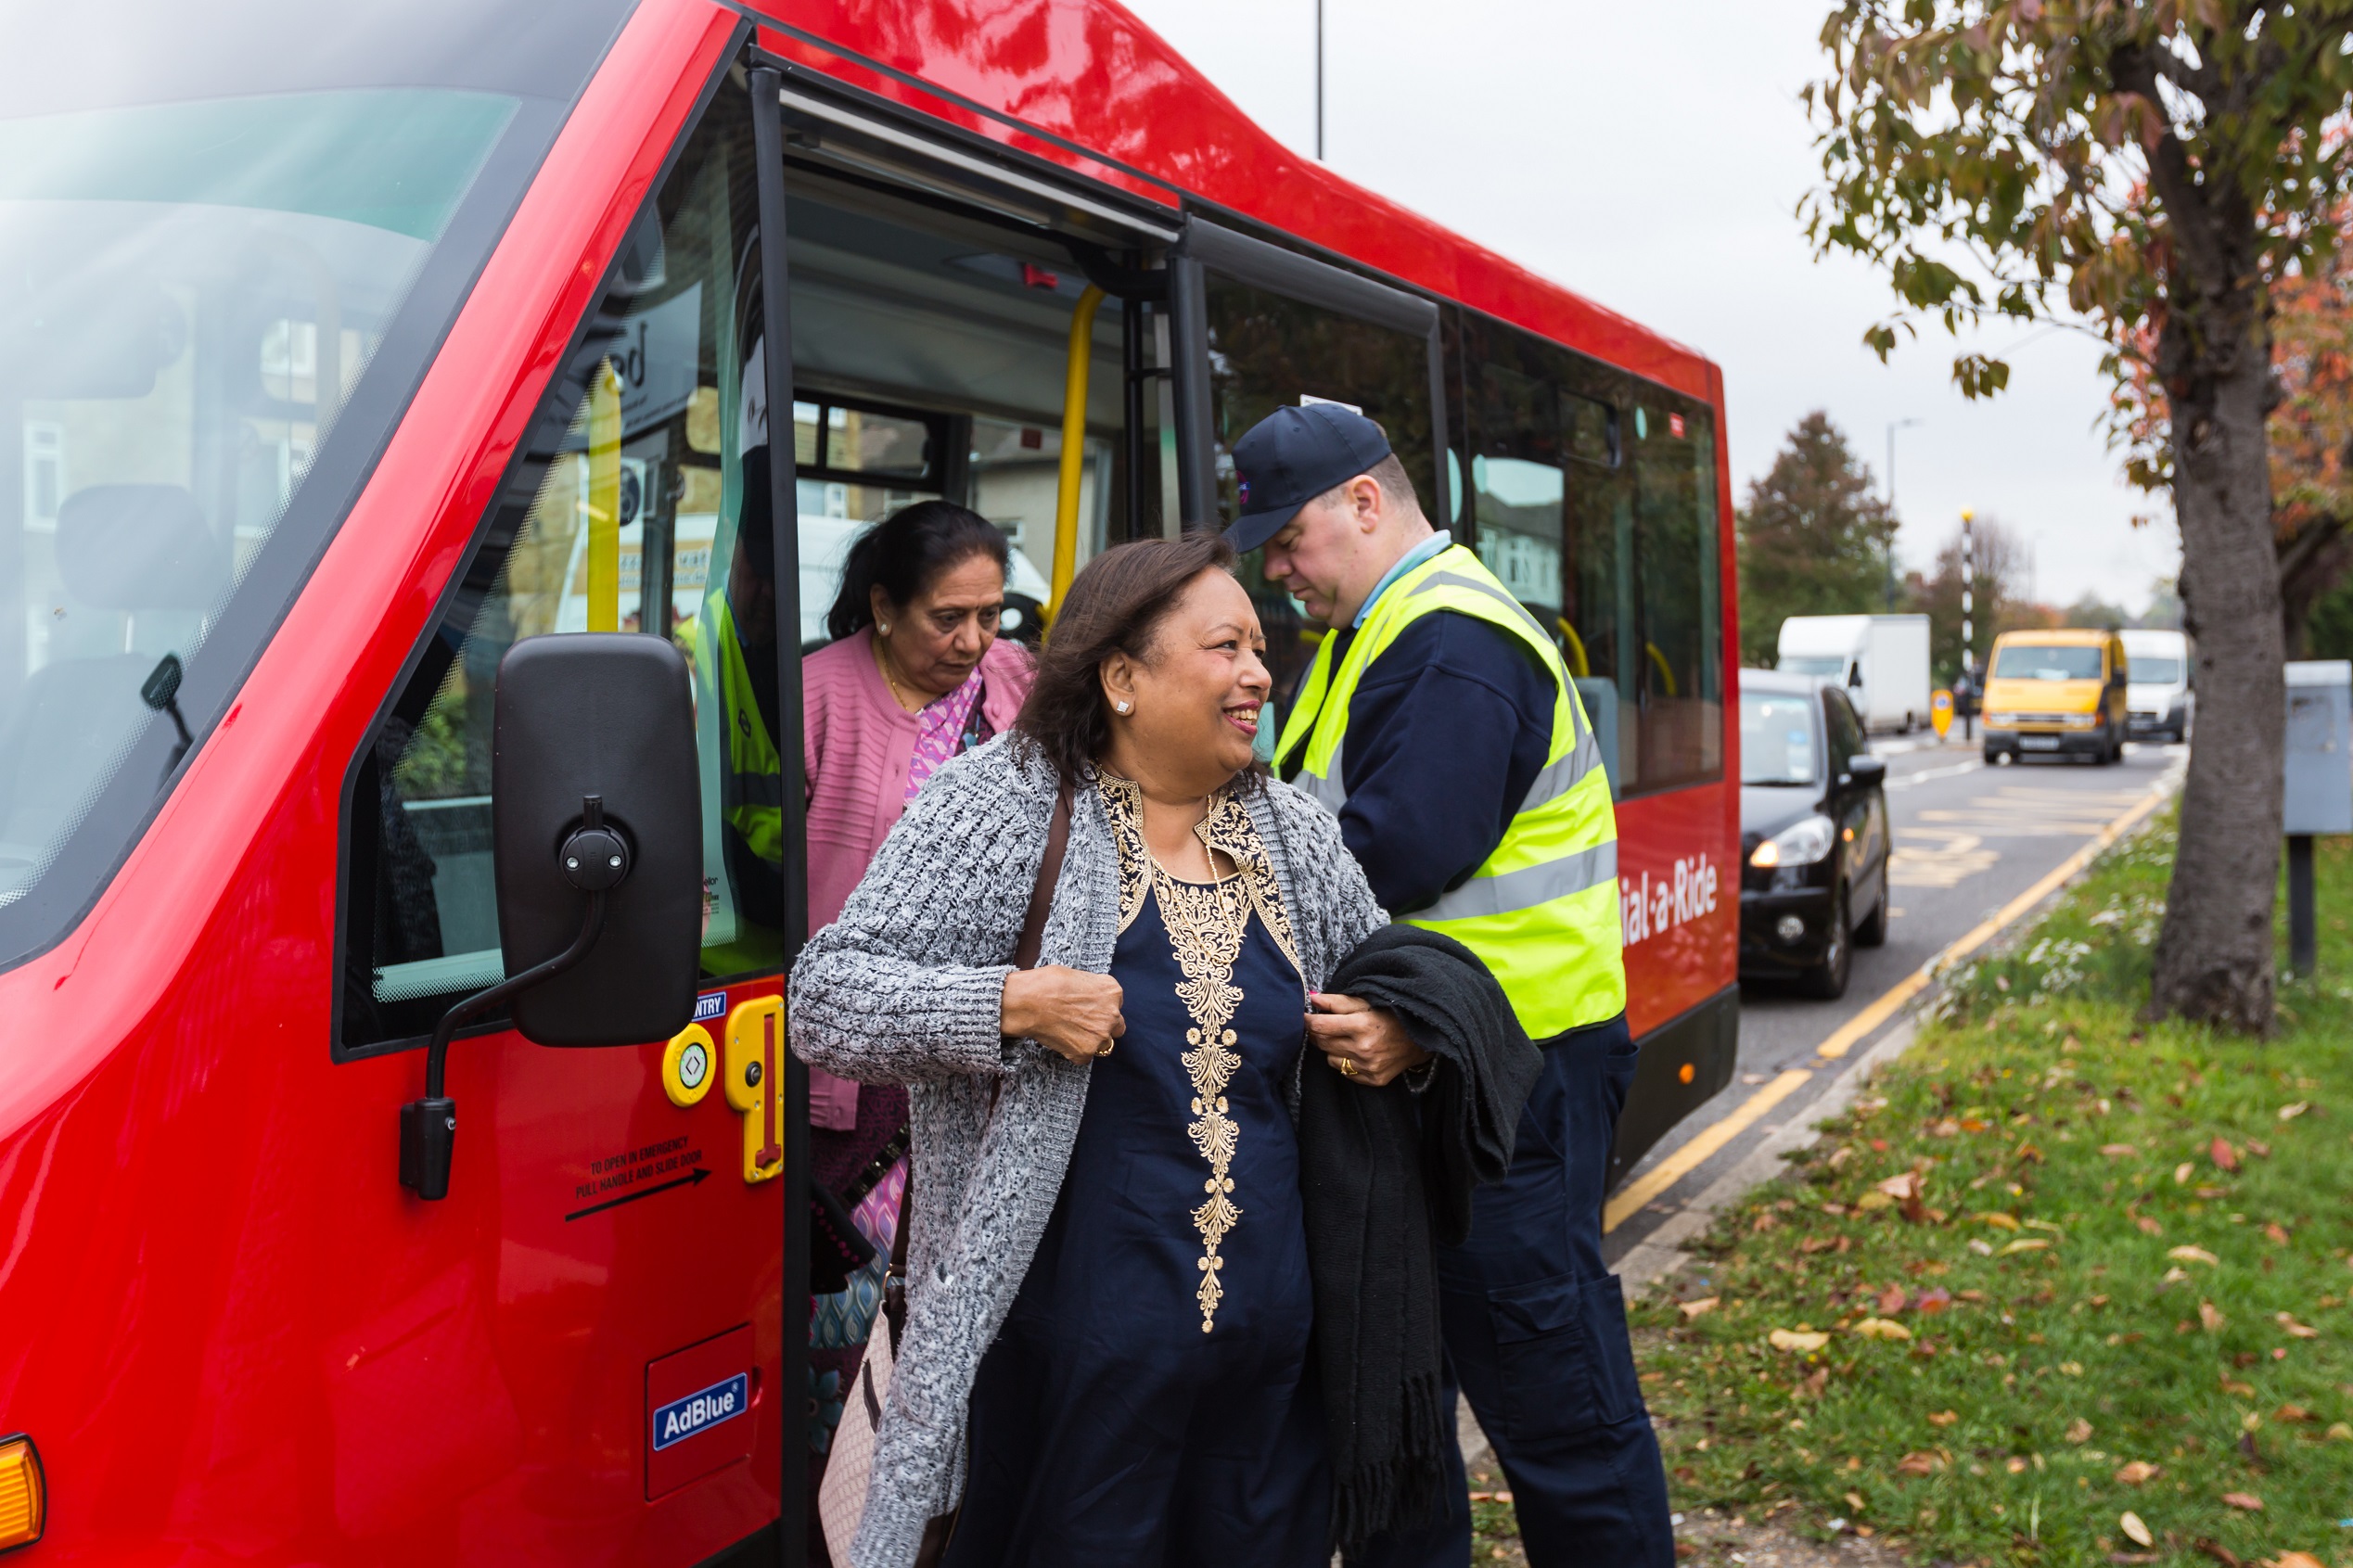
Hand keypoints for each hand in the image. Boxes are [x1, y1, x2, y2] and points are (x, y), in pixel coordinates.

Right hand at [1001, 966, 1124, 1064]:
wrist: (1027, 1002)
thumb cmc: (1047, 983)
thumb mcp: (1077, 975)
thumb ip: (1092, 989)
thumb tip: (1089, 997)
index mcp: (1112, 992)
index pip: (1116, 1005)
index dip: (1101, 1007)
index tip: (1088, 1008)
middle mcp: (1112, 1015)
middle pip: (1116, 1027)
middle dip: (1102, 1025)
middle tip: (1082, 1023)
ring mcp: (1100, 1036)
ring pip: (1103, 1044)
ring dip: (1091, 1040)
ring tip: (1069, 1031)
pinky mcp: (1085, 1052)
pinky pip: (1084, 1055)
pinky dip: (1074, 1050)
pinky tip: (1061, 1038)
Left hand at [1304, 992, 1429, 1086]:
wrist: (1420, 1040)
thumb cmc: (1391, 1016)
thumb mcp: (1366, 1003)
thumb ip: (1337, 1002)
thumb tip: (1312, 998)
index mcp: (1363, 1026)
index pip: (1321, 1026)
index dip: (1308, 1021)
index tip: (1304, 1016)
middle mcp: (1364, 1049)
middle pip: (1323, 1043)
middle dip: (1318, 1033)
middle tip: (1324, 1025)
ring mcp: (1369, 1067)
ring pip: (1331, 1059)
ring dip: (1332, 1048)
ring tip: (1346, 1039)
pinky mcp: (1373, 1079)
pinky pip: (1345, 1072)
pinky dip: (1345, 1062)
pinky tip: (1356, 1052)